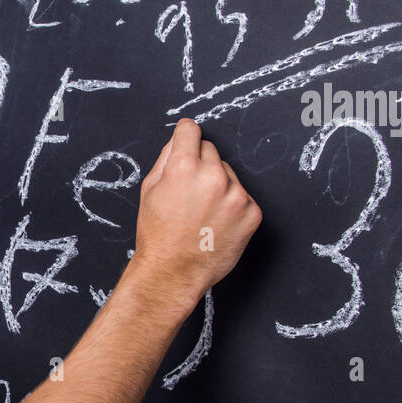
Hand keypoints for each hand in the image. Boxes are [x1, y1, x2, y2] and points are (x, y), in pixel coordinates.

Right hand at [128, 118, 261, 310]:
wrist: (173, 272)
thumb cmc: (157, 235)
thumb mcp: (149, 190)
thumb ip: (165, 159)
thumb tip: (179, 140)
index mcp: (183, 167)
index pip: (190, 130)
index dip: (185, 136)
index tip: (186, 141)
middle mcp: (213, 176)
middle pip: (210, 151)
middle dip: (200, 165)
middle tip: (189, 193)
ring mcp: (236, 195)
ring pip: (228, 174)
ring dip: (218, 185)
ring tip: (202, 212)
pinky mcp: (252, 213)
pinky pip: (243, 196)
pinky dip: (232, 206)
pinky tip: (216, 222)